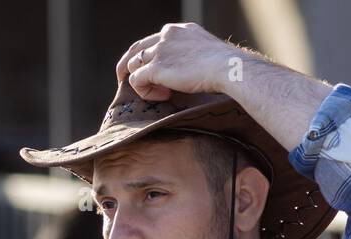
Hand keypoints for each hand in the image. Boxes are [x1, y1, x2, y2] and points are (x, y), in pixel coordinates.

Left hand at [116, 22, 242, 101]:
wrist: (228, 67)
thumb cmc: (224, 65)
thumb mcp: (204, 51)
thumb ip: (188, 54)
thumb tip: (183, 69)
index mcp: (178, 30)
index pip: (151, 40)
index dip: (146, 57)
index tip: (148, 70)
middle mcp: (166, 36)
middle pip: (134, 50)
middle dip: (125, 66)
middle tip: (122, 80)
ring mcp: (159, 50)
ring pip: (133, 67)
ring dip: (142, 83)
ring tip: (162, 93)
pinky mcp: (155, 67)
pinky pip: (136, 81)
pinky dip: (145, 92)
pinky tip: (163, 96)